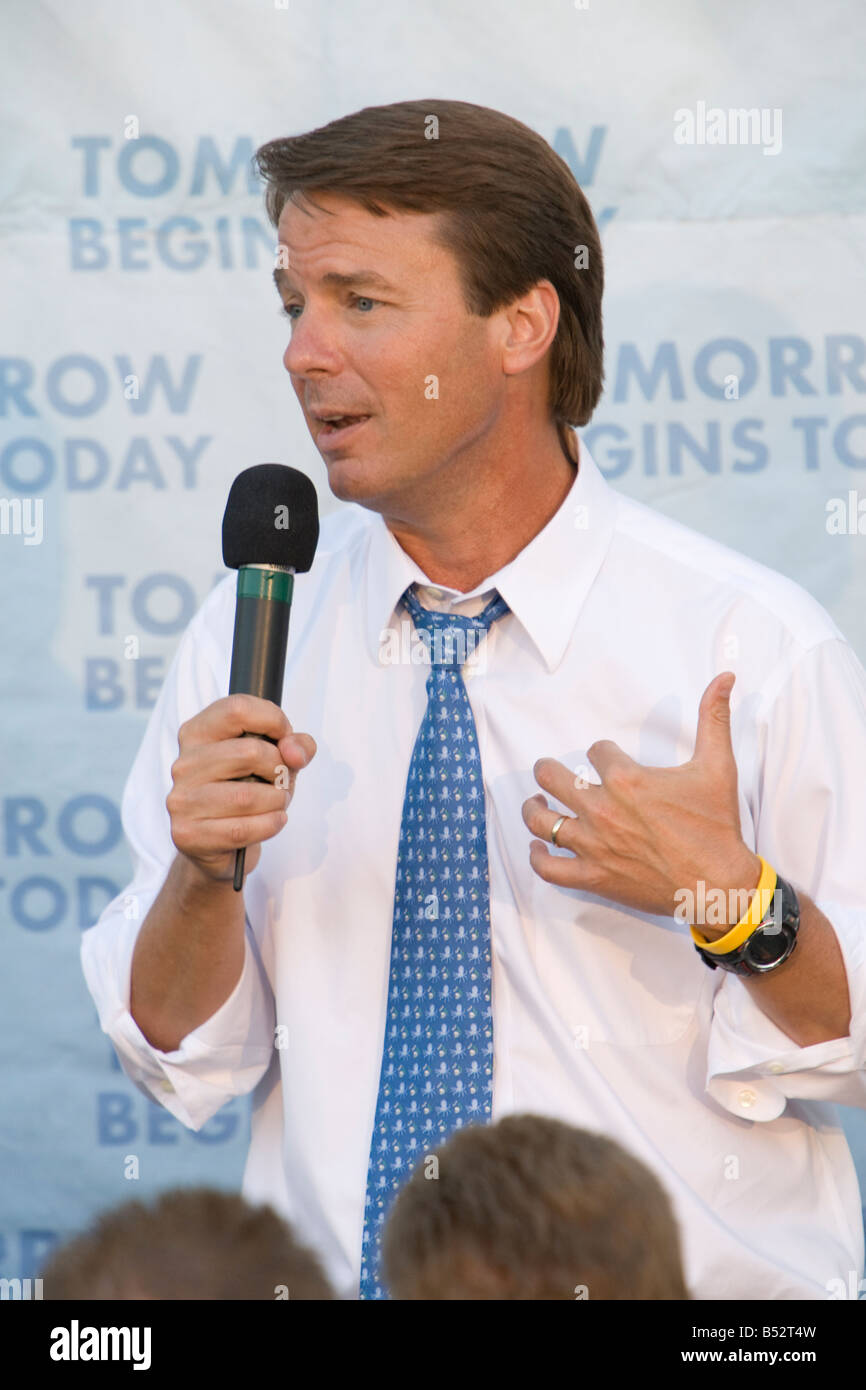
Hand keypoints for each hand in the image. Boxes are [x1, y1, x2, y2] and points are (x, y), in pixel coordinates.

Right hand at [167, 694, 316, 882]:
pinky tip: (274, 822)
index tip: (285, 741)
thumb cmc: (249, 790)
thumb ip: (296, 746)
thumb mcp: (277, 760)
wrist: (220, 843)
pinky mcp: (187, 834)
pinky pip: (241, 829)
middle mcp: (183, 763)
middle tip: (281, 781)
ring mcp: (181, 800)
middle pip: (249, 752)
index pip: (238, 709)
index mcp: (197, 733)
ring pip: (247, 796)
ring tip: (277, 803)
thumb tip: (295, 753)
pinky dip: (270, 825)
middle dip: (280, 769)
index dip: (274, 721)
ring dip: (277, 801)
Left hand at [521, 672, 760, 925]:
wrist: (718, 885)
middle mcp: (602, 810)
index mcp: (627, 780)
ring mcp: (593, 845)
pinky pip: (549, 868)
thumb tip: (724, 676)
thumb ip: (714, 718)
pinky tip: (537, 848)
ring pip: (542, 821)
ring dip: (533, 808)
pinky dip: (537, 857)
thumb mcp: (718, 766)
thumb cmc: (716, 827)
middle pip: (552, 777)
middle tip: (549, 771)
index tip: (608, 759)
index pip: (596, 751)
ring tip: (537, 802)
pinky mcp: (592, 876)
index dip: (602, 752)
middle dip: (549, 770)